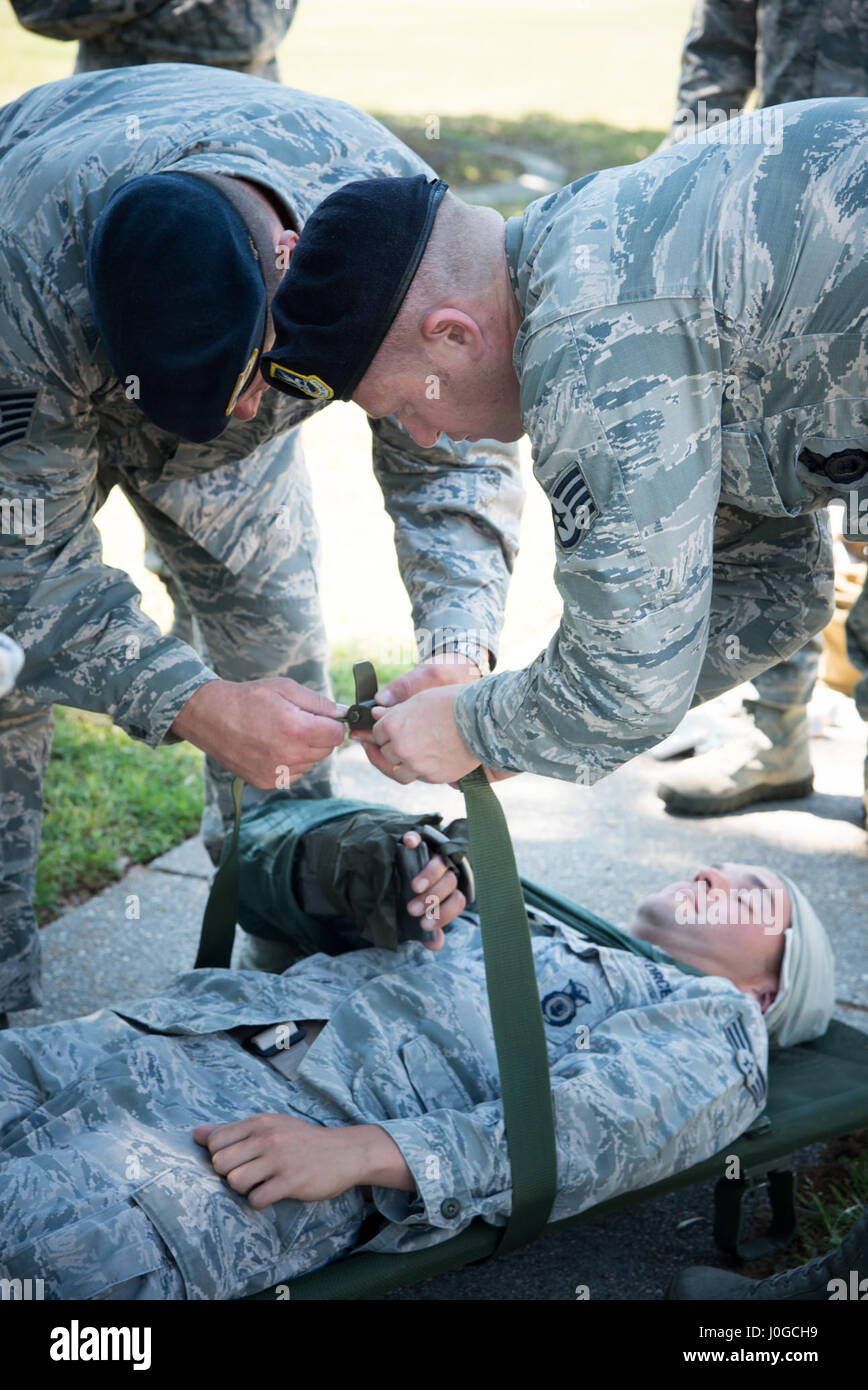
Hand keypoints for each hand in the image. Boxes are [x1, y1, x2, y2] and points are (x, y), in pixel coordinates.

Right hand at [171, 677, 346, 788]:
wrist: (210, 716)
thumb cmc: (248, 698)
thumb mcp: (285, 688)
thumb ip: (319, 703)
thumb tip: (344, 713)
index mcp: (297, 729)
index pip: (337, 735)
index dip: (332, 724)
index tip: (321, 718)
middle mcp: (289, 755)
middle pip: (326, 750)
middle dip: (318, 736)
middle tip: (296, 721)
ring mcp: (278, 772)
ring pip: (310, 763)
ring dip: (303, 750)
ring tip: (280, 733)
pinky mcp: (267, 781)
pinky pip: (294, 773)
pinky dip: (289, 762)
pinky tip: (272, 746)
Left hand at [193, 1114, 413, 1205]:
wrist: (345, 1152)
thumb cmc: (302, 1141)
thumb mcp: (270, 1127)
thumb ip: (233, 1131)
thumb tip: (196, 1134)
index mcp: (260, 1122)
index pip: (215, 1140)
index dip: (219, 1155)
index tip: (237, 1160)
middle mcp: (268, 1137)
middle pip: (220, 1163)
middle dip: (228, 1174)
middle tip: (248, 1174)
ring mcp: (279, 1160)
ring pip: (235, 1181)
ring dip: (244, 1189)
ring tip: (260, 1184)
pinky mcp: (291, 1182)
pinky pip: (256, 1199)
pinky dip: (259, 1201)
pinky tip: (271, 1194)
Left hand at [354, 655, 483, 782]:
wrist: (482, 719)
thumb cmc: (452, 702)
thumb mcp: (419, 700)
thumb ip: (395, 712)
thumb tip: (377, 716)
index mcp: (393, 725)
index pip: (376, 733)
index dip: (380, 732)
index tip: (381, 733)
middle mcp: (401, 748)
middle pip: (384, 753)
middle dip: (388, 748)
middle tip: (390, 745)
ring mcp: (417, 765)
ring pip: (396, 772)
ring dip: (398, 765)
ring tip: (405, 758)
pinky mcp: (434, 776)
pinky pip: (419, 777)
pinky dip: (418, 770)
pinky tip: (424, 760)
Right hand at [401, 828, 465, 950]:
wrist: (406, 866)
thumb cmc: (419, 896)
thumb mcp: (423, 912)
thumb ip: (429, 927)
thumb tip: (435, 945)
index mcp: (452, 890)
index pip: (457, 901)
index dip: (443, 914)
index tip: (423, 925)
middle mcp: (449, 871)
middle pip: (450, 882)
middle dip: (433, 898)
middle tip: (412, 910)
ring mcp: (436, 853)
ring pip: (441, 861)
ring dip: (429, 875)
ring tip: (414, 887)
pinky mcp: (422, 840)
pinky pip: (422, 836)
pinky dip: (415, 839)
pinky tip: (409, 843)